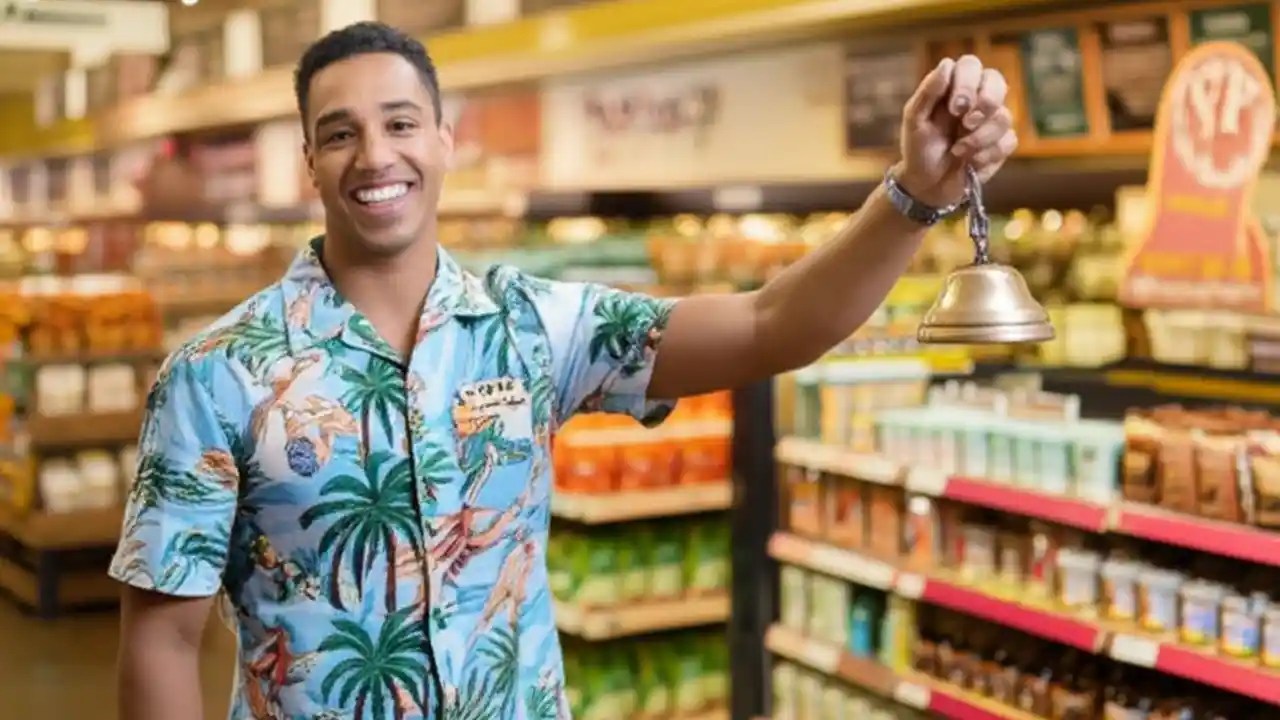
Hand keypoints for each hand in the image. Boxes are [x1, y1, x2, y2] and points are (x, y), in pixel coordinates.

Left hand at [895, 55, 1017, 207]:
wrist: (926, 184)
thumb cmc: (918, 148)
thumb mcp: (914, 120)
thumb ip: (928, 92)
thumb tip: (947, 64)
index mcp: (954, 87)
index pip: (971, 65)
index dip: (967, 83)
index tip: (955, 108)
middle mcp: (977, 98)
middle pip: (997, 81)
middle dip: (985, 103)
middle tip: (966, 124)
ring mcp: (992, 121)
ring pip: (1003, 116)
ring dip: (979, 138)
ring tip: (958, 151)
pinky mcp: (1002, 143)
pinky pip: (1008, 141)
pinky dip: (986, 155)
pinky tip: (970, 163)